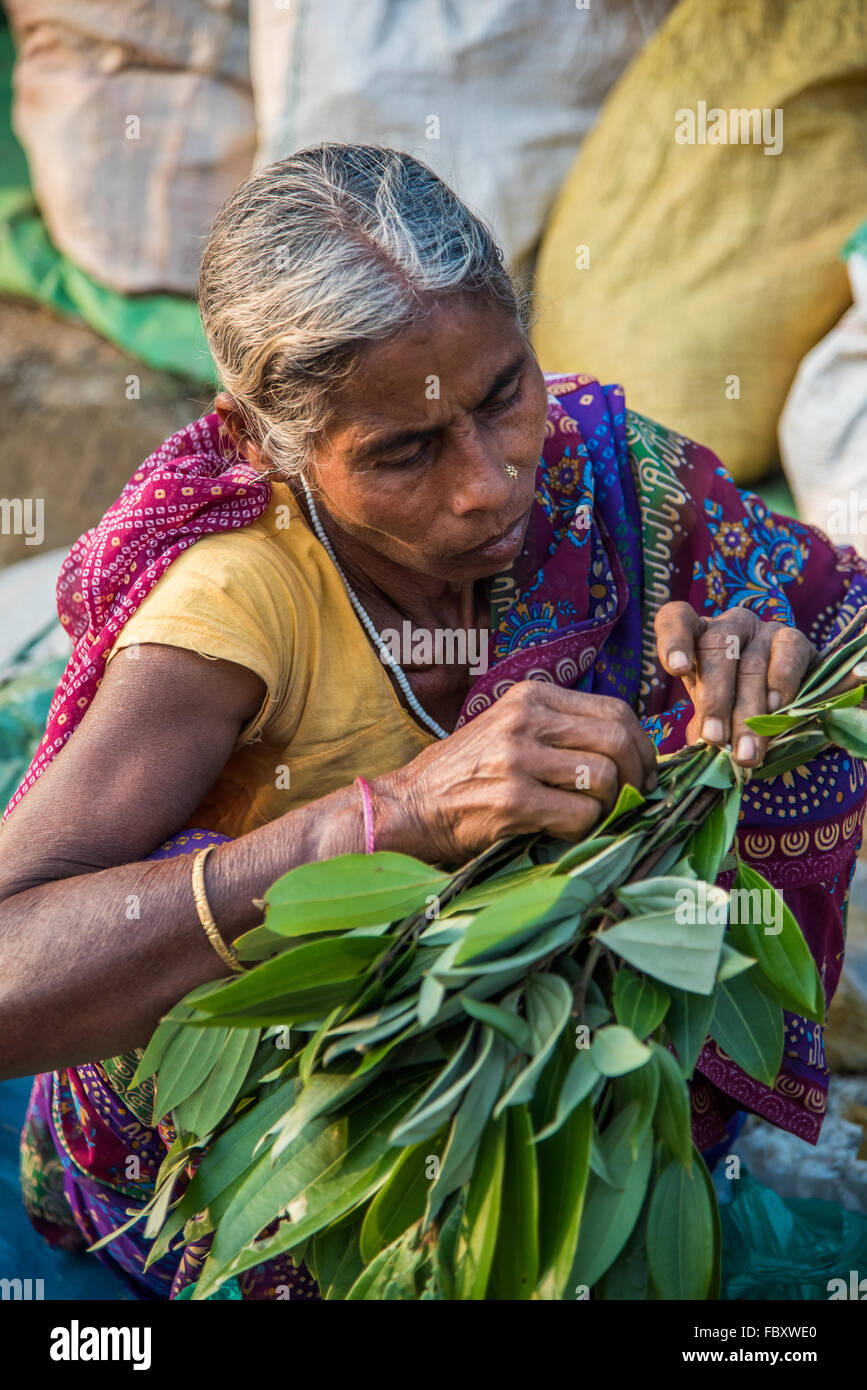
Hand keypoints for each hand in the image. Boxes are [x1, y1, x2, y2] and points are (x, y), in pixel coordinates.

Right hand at [372, 680, 656, 863]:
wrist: (411, 805)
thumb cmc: (467, 772)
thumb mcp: (511, 729)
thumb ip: (561, 729)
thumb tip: (630, 749)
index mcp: (532, 695)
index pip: (615, 709)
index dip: (642, 745)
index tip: (643, 771)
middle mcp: (525, 718)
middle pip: (618, 739)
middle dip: (638, 774)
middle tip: (635, 797)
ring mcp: (518, 758)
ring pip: (604, 778)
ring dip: (609, 806)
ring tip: (592, 816)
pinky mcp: (513, 799)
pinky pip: (580, 815)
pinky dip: (584, 829)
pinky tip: (565, 831)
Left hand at [654, 601, 825, 767]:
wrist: (788, 715)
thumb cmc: (736, 713)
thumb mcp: (713, 718)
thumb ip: (704, 729)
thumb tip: (700, 750)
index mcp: (696, 638)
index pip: (675, 619)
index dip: (673, 640)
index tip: (677, 670)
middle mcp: (729, 626)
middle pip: (715, 649)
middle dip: (715, 699)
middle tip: (715, 739)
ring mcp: (763, 630)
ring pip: (751, 662)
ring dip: (748, 710)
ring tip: (746, 749)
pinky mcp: (796, 639)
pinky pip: (789, 650)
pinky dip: (781, 681)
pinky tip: (776, 708)